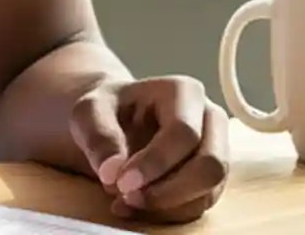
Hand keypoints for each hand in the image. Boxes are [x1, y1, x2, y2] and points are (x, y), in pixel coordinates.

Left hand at [69, 76, 228, 223]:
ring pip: (208, 191)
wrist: (112, 122)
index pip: (184, 132)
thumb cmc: (105, 111)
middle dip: (168, 191)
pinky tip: (136, 205)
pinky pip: (199, 205)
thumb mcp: (88, 113)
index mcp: (183, 91)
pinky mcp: (210, 177)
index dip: (155, 163)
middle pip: (210, 166)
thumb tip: (113, 172)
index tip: (121, 182)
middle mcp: (209, 117)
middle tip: (127, 197)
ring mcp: (216, 148)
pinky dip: (167, 212)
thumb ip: (98, 137)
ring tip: (126, 201)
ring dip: (166, 205)